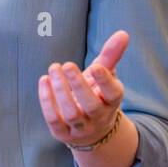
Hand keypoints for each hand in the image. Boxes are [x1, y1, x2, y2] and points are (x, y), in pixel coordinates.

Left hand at [38, 29, 127, 149]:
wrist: (91, 129)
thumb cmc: (96, 94)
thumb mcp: (104, 76)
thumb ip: (111, 55)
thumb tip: (123, 33)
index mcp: (112, 101)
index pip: (113, 94)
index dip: (105, 81)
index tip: (96, 66)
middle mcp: (98, 117)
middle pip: (91, 105)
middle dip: (78, 85)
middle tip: (67, 64)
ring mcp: (81, 128)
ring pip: (71, 114)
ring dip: (60, 91)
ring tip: (53, 69)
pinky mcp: (62, 133)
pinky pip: (54, 121)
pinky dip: (47, 101)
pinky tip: (44, 81)